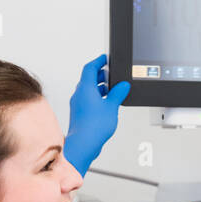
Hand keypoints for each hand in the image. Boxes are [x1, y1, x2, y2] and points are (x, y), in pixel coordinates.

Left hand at [62, 53, 129, 174]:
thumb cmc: (94, 125)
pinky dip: (96, 97)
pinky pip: (87, 99)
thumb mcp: (111, 106)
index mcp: (85, 87)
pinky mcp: (79, 113)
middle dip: (100, 75)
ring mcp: (77, 103)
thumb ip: (117, 94)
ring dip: (98, 87)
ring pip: (88, 89)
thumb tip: (123, 85)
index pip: (90, 67)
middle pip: (88, 78)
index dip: (98, 61)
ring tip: (110, 90)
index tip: (104, 58)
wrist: (83, 143)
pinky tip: (105, 104)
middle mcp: (79, 93)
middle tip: (110, 75)